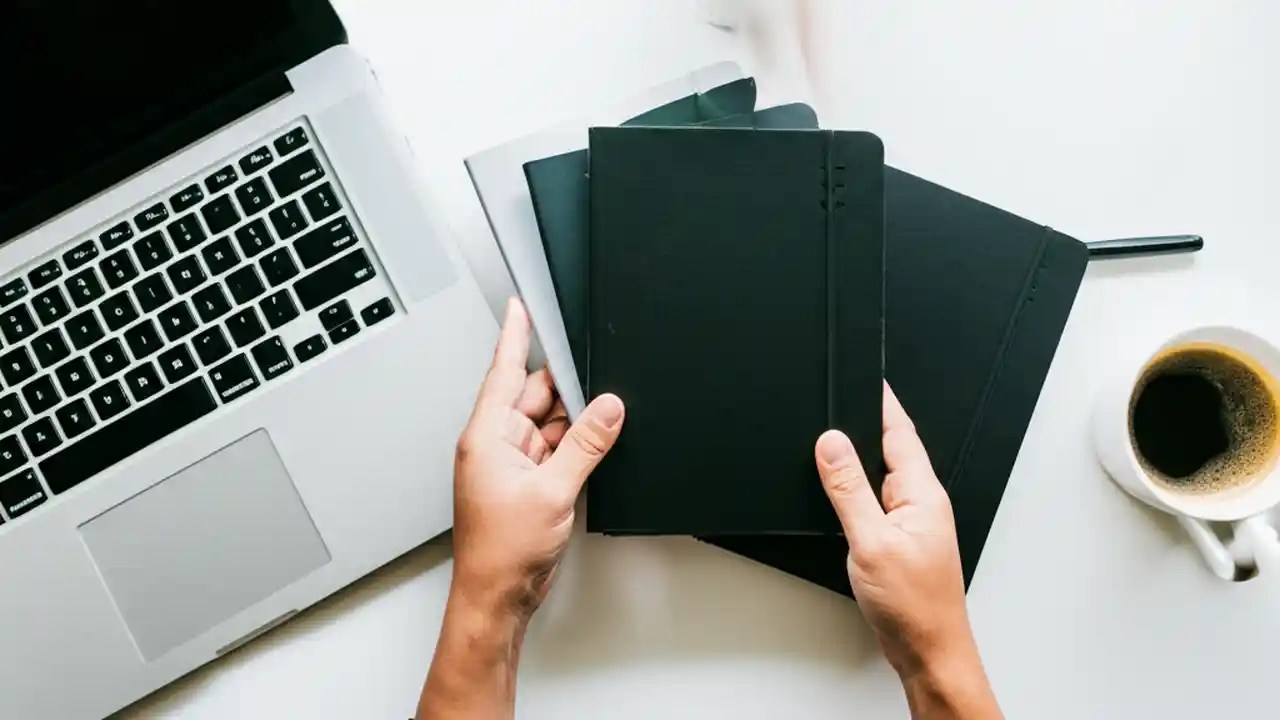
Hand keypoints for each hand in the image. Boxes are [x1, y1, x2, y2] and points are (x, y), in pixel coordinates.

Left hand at [421, 299, 624, 719]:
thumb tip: (609, 408)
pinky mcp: (530, 482)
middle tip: (598, 375)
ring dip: (575, 421)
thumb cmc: (501, 552)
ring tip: (602, 419)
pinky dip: (576, 444)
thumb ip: (586, 443)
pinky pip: (557, 448)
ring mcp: (513, 464)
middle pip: (536, 395)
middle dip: (566, 386)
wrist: (498, 596)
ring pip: (551, 423)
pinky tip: (595, 444)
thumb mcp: (554, 489)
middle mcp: (497, 444)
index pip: (503, 371)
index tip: (521, 304)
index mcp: (487, 436)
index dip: (515, 335)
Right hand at [816, 384, 1000, 718]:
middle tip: (842, 402)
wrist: (929, 650)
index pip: (900, 431)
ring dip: (862, 460)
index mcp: (922, 493)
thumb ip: (849, 488)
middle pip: (892, 448)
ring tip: (836, 444)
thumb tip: (832, 443)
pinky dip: (860, 490)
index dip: (882, 401)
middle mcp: (922, 502)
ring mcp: (914, 522)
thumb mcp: (871, 539)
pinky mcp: (902, 540)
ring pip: (884, 476)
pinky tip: (844, 495)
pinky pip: (879, 501)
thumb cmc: (914, 604)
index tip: (868, 376)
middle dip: (867, 424)